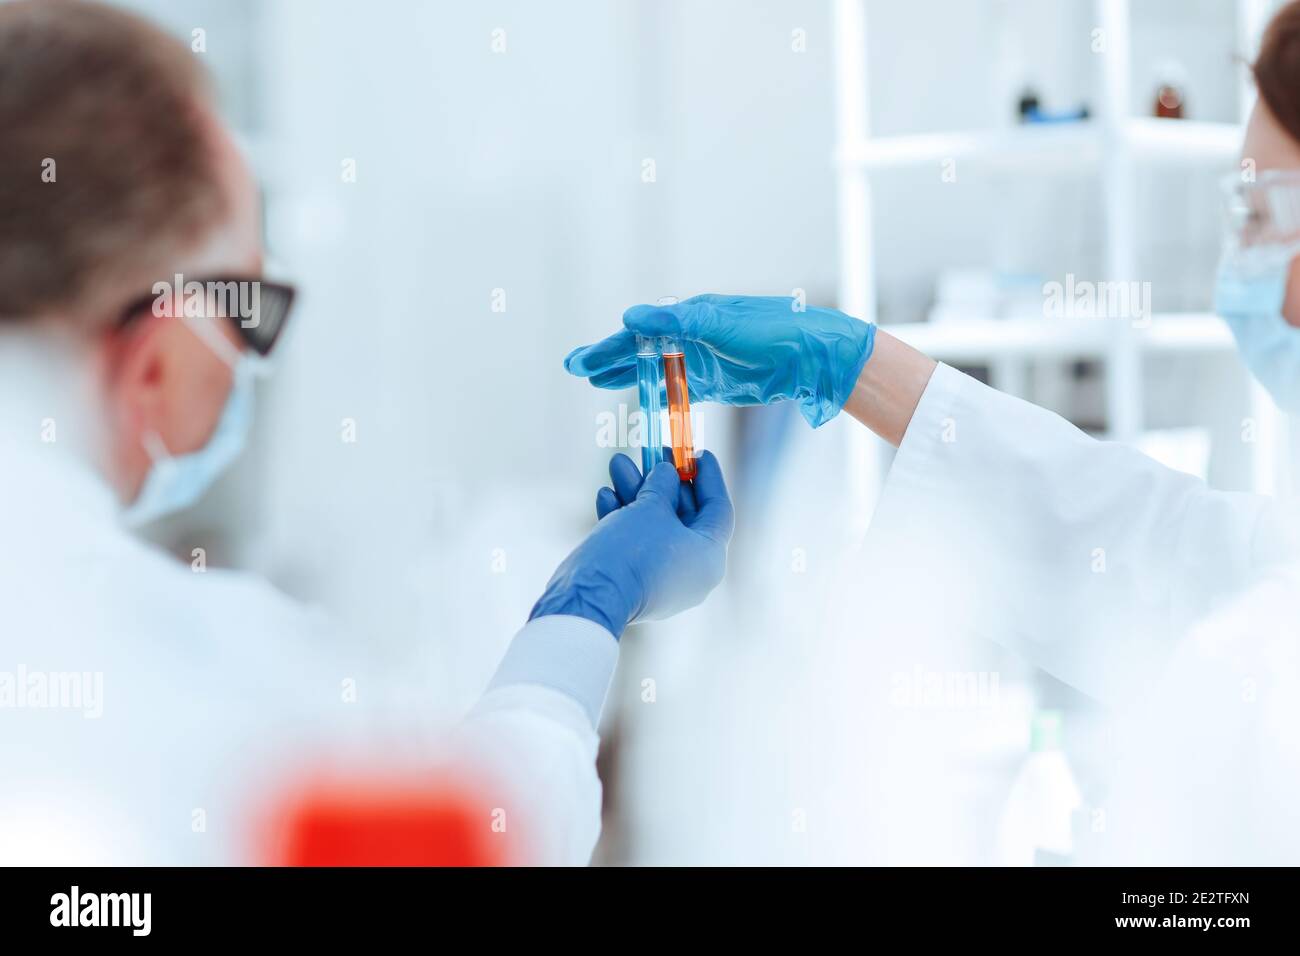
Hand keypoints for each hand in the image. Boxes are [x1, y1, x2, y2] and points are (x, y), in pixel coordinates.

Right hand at [530, 451, 734, 638]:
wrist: (591, 596)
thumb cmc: (632, 550)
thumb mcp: (652, 507)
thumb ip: (663, 485)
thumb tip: (667, 473)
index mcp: (710, 557)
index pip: (718, 510)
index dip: (708, 477)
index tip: (698, 453)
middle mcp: (692, 572)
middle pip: (683, 515)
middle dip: (663, 480)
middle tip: (653, 451)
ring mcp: (663, 580)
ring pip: (654, 527)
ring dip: (636, 493)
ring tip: (618, 463)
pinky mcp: (635, 584)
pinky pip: (636, 545)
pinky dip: (623, 519)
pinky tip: (606, 494)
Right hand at [563, 294, 875, 427]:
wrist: (813, 354)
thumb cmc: (771, 332)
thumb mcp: (719, 324)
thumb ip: (675, 323)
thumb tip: (629, 317)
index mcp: (688, 318)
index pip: (636, 335)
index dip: (606, 349)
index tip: (579, 362)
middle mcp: (690, 336)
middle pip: (639, 351)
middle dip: (606, 360)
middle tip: (574, 369)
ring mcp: (702, 360)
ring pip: (653, 370)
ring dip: (625, 376)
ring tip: (595, 382)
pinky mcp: (716, 382)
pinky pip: (678, 390)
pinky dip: (657, 394)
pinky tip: (639, 399)